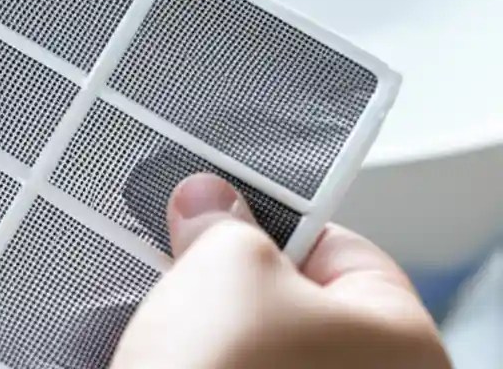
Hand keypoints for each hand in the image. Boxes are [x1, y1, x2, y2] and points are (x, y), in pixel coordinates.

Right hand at [113, 174, 449, 368]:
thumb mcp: (225, 264)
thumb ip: (223, 221)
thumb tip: (206, 204)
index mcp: (401, 342)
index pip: (341, 250)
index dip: (271, 221)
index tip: (219, 211)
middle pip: (293, 305)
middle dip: (227, 279)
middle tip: (180, 257)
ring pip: (252, 350)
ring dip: (202, 328)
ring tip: (159, 312)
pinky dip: (192, 364)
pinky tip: (156, 355)